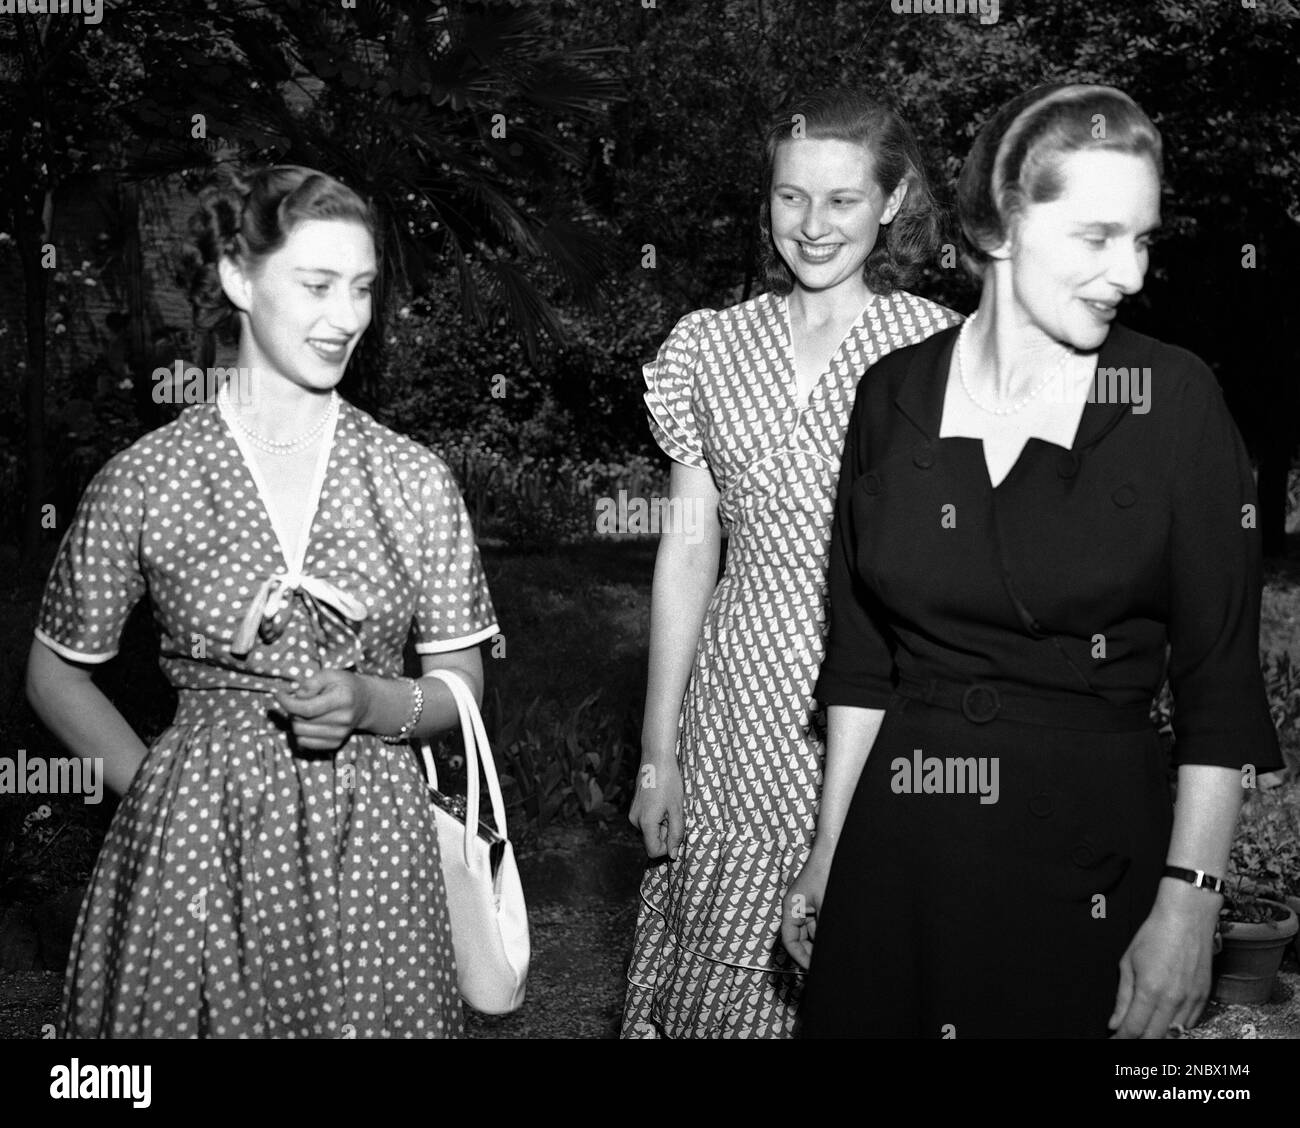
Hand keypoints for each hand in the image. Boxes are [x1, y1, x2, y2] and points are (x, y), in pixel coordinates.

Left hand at [272, 669, 370, 752]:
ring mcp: (340, 734)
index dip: (287, 702)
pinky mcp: (335, 744)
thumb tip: (297, 696)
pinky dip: (301, 733)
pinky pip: (306, 743)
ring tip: (303, 711)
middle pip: (301, 722)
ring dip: (295, 722)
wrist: (365, 702)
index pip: (306, 708)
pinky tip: (308, 722)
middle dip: (291, 711)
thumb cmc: (344, 685)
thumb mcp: (330, 674)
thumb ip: (312, 682)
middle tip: (296, 700)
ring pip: (300, 734)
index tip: (279, 694)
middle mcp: (343, 720)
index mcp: (342, 699)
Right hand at [628, 754, 684, 859]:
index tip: (676, 833)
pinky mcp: (634, 807)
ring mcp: (633, 813)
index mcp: (645, 823)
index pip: (653, 851)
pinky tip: (662, 801)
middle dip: (665, 833)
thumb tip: (673, 855)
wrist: (656, 759)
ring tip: (668, 805)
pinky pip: (646, 821)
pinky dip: (656, 817)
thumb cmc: (669, 782)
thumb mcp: (677, 810)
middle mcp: (635, 820)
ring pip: (650, 830)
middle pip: (652, 840)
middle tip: (674, 813)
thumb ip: (676, 834)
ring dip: (662, 824)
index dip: (667, 848)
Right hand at [780, 859, 828, 969]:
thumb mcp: (827, 906)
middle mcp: (796, 907)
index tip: (814, 969)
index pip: (789, 941)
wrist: (835, 847)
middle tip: (826, 964)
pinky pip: (819, 922)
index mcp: (791, 908)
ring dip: (821, 942)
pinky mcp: (819, 901)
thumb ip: (825, 931)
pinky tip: (839, 937)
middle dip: (812, 952)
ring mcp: (808, 904)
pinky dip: (827, 931)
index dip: (800, 958)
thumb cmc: (828, 871)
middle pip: (800, 939)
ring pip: (812, 932)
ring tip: (836, 951)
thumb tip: (829, 953)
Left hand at [1109, 883, 1218, 1038]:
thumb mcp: (1128, 962)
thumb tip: (1115, 1023)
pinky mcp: (1205, 997)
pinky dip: (1176, 1029)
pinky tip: (1165, 1024)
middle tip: (1127, 1038)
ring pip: (1174, 1034)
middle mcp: (1173, 1000)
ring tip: (1144, 1032)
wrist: (1187, 918)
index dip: (1122, 1039)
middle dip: (1138, 1041)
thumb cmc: (1154, 934)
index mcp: (1150, 990)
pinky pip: (1190, 1024)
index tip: (1113, 1040)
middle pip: (1154, 1037)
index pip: (1134, 1029)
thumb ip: (1122, 997)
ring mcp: (1192, 1000)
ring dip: (1158, 1036)